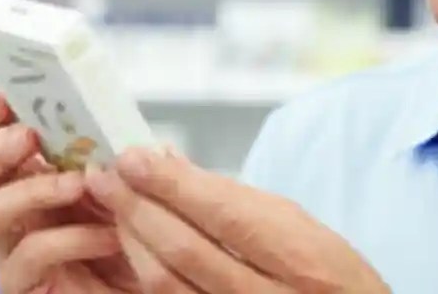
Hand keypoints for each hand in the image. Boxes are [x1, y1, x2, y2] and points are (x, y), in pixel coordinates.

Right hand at [0, 94, 139, 293]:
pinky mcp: (23, 285)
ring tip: (80, 183)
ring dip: (38, 188)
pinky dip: (70, 239)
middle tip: (29, 136)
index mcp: (41, 181)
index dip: (0, 116)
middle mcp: (20, 214)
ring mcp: (15, 251)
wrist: (153, 288)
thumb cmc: (140, 246)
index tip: (7, 94)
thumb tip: (142, 140)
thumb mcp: (141, 194)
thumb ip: (136, 166)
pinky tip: (109, 235)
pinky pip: (30, 255)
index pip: (4, 141)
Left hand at [85, 148, 389, 293]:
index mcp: (300, 259)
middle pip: (186, 251)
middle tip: (106, 173)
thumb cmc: (330, 274)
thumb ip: (237, 198)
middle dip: (138, 206)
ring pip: (166, 283)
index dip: (173, 184)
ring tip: (111, 201)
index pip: (226, 215)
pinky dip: (139, 271)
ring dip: (131, 237)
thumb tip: (174, 163)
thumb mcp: (301, 225)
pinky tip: (127, 241)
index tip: (135, 157)